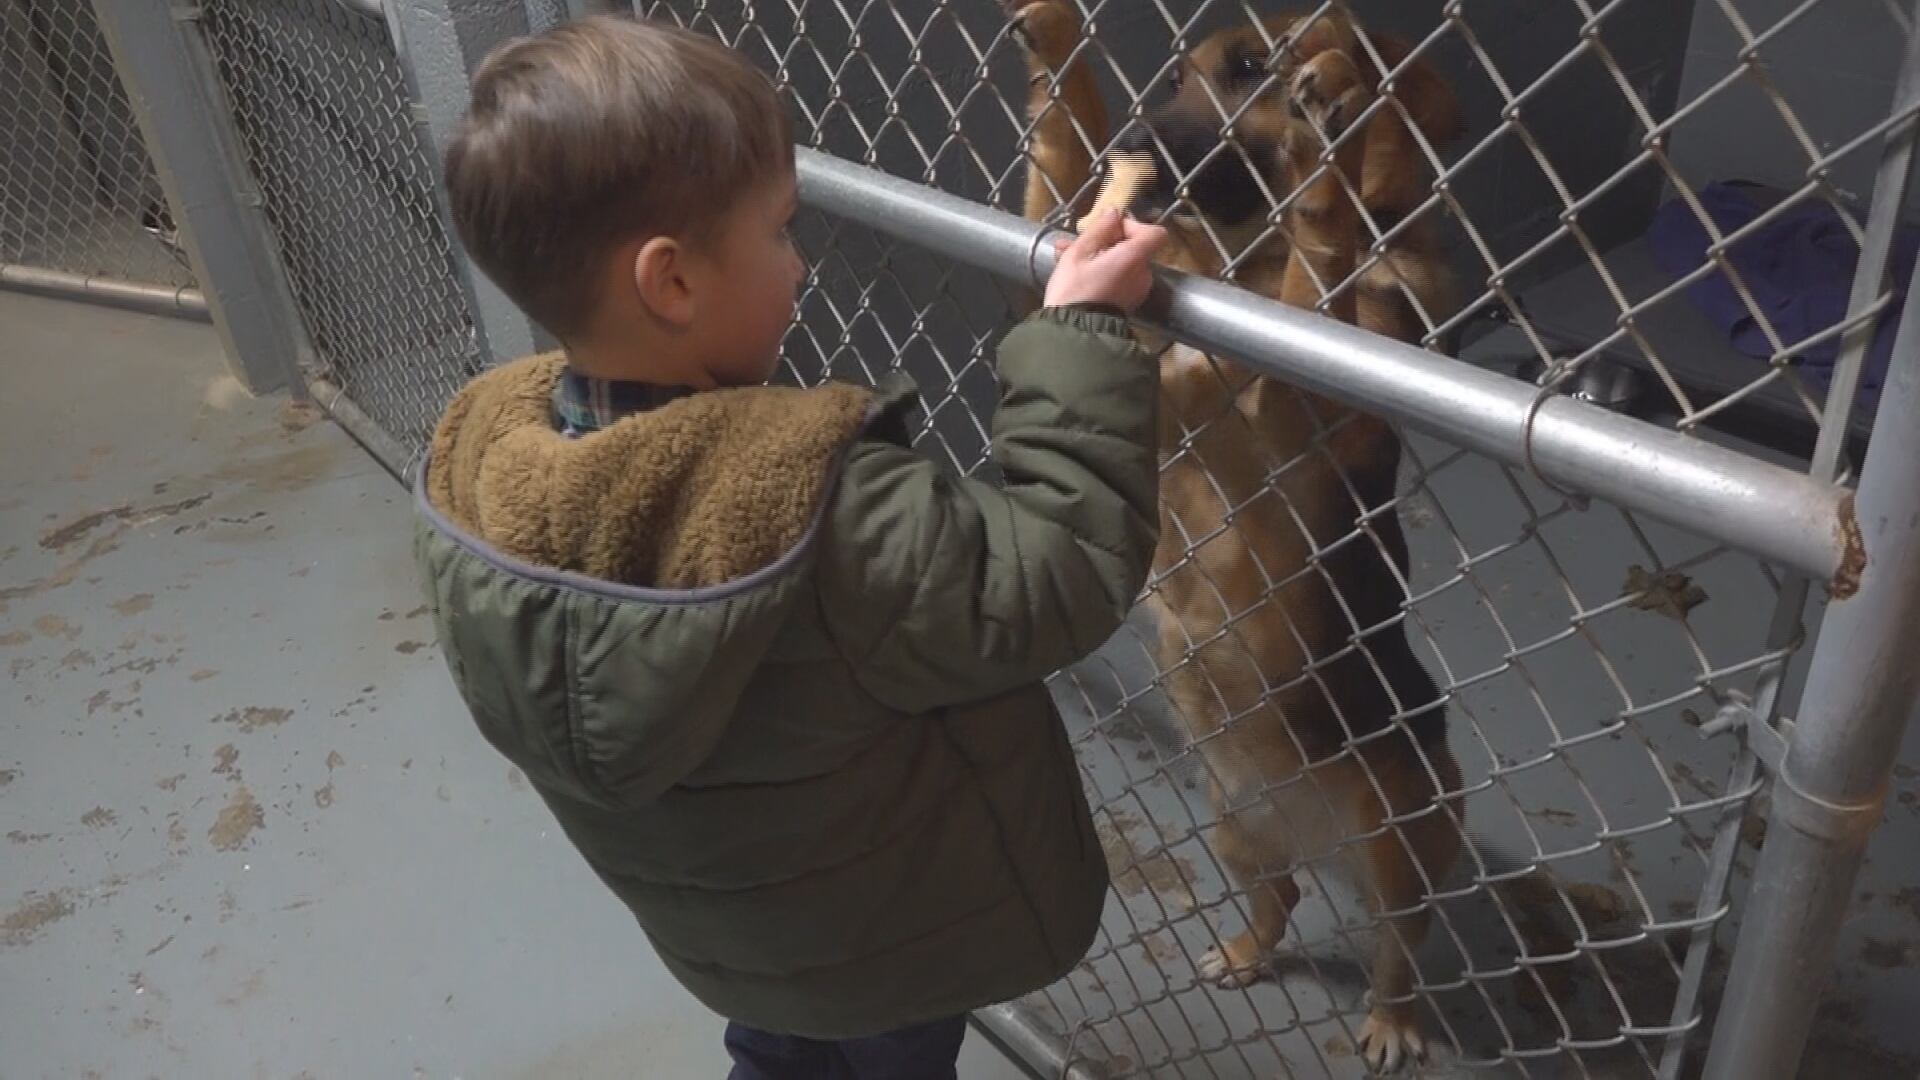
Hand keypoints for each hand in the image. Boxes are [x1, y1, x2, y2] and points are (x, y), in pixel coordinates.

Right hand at [1042, 209, 1167, 313]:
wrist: (1072, 334)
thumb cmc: (1073, 292)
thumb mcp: (1078, 253)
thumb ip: (1099, 229)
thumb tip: (1114, 213)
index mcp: (1134, 258)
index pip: (1154, 233)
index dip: (1134, 225)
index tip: (1111, 229)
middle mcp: (1142, 274)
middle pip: (1134, 247)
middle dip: (1106, 241)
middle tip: (1078, 242)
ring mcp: (1137, 291)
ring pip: (1122, 262)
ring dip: (1099, 256)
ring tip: (1067, 256)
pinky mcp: (1127, 302)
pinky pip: (1119, 278)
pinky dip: (1102, 272)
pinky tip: (1076, 273)